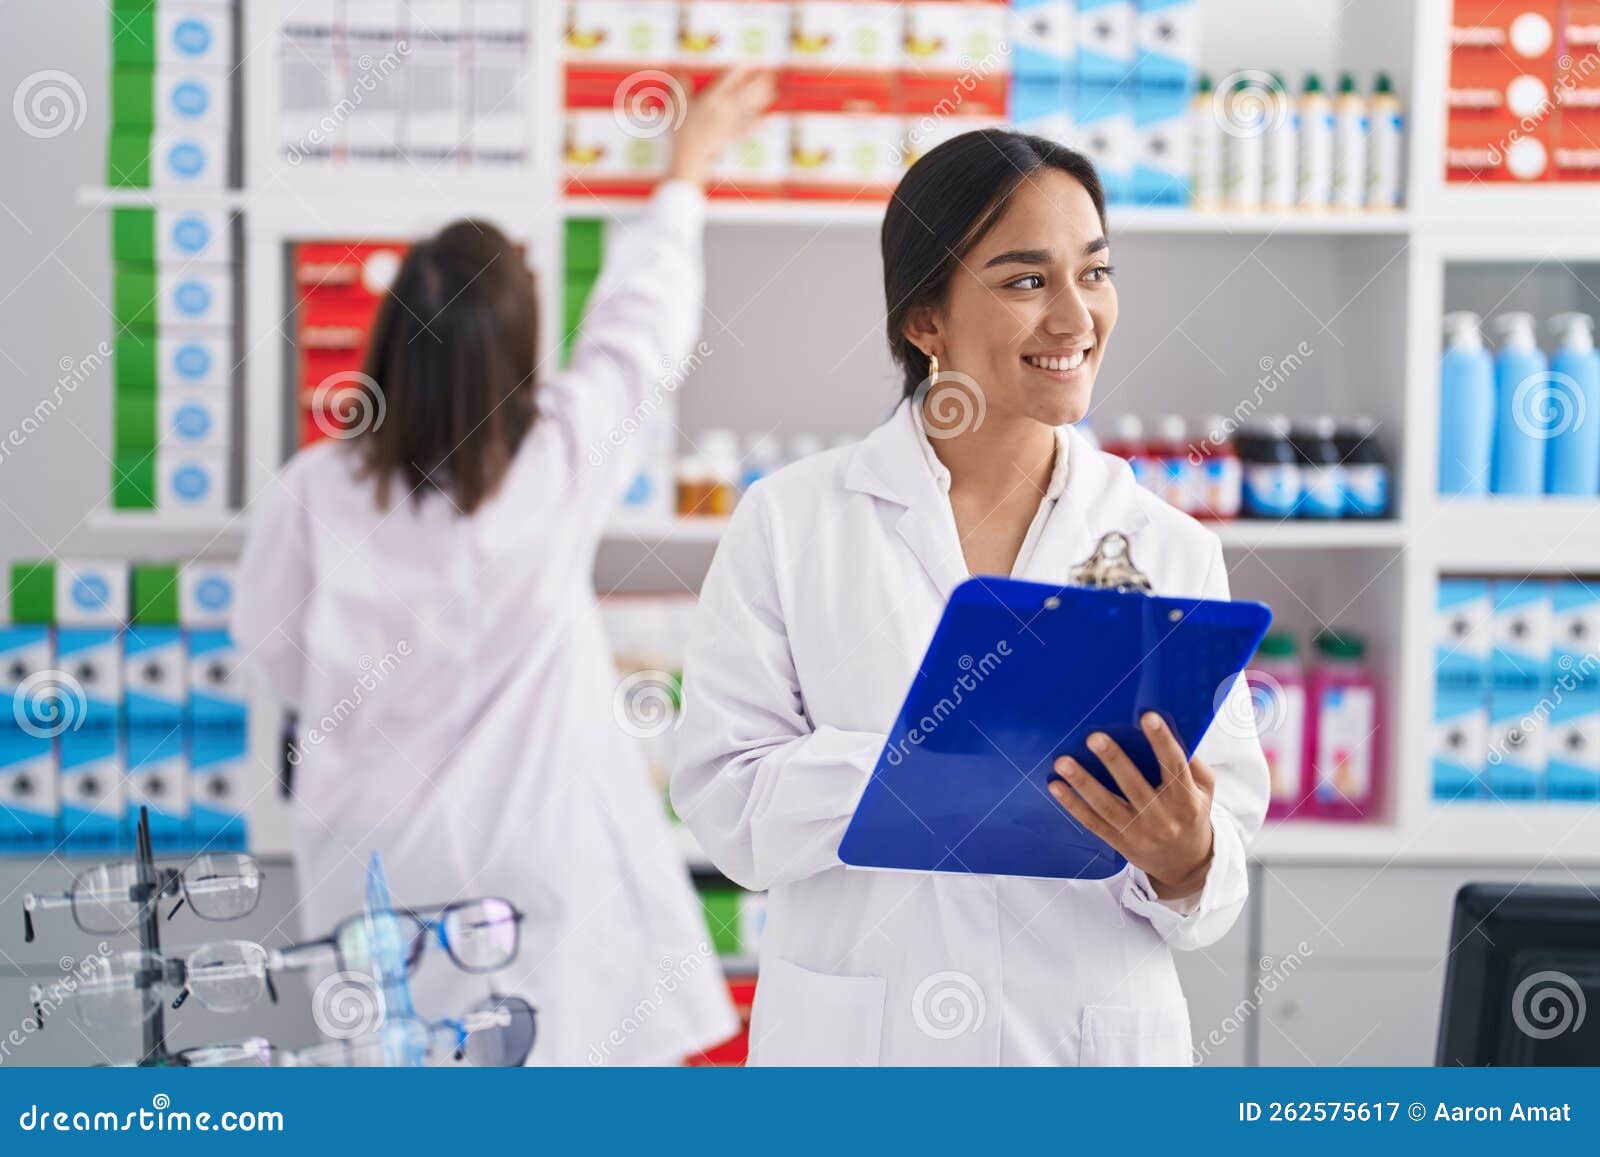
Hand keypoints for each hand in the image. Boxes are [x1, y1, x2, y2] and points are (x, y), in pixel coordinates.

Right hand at [666, 68, 777, 186]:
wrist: (690, 154)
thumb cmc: (682, 130)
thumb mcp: (678, 105)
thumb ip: (682, 88)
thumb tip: (682, 74)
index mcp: (713, 97)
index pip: (730, 78)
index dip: (741, 69)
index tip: (749, 63)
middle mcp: (727, 106)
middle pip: (749, 89)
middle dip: (760, 81)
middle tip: (767, 74)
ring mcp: (733, 121)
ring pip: (754, 105)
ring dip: (764, 96)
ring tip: (771, 89)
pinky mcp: (735, 135)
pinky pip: (752, 127)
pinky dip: (762, 123)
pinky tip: (772, 118)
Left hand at [1048, 712, 1216, 899]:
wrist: (1184, 864)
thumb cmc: (1192, 815)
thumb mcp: (1204, 790)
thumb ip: (1191, 762)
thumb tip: (1170, 727)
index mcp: (1186, 800)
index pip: (1175, 767)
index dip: (1162, 742)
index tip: (1148, 716)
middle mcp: (1162, 818)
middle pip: (1135, 787)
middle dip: (1114, 761)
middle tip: (1094, 737)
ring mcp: (1137, 832)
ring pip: (1107, 807)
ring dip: (1083, 783)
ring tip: (1063, 762)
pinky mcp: (1118, 842)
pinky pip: (1092, 822)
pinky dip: (1072, 804)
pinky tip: (1056, 786)